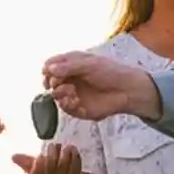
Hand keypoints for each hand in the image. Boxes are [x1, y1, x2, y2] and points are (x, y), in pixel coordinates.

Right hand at [12, 142, 82, 173]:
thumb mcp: (34, 173)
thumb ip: (25, 163)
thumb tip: (13, 156)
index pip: (37, 171)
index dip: (39, 163)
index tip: (40, 156)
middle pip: (51, 166)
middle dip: (51, 154)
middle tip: (52, 146)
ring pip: (64, 165)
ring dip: (64, 154)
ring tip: (64, 147)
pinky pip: (76, 166)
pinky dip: (75, 156)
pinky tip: (73, 149)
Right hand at [42, 52, 159, 121]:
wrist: (126, 90)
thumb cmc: (110, 72)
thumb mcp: (88, 64)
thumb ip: (68, 66)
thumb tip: (48, 69)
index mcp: (71, 65)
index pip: (50, 66)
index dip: (47, 70)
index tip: (48, 74)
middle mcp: (70, 79)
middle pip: (50, 81)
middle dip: (52, 83)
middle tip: (59, 84)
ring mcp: (73, 94)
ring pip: (55, 96)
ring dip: (59, 94)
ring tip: (71, 93)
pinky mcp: (79, 108)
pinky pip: (66, 108)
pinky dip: (68, 105)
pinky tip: (76, 101)